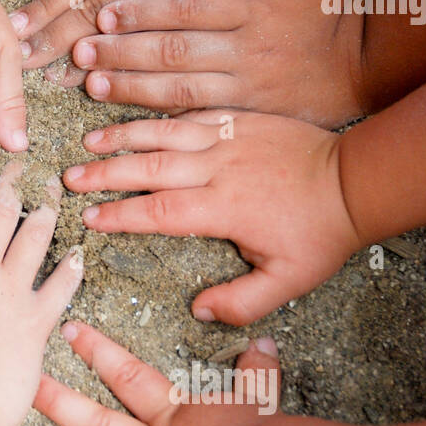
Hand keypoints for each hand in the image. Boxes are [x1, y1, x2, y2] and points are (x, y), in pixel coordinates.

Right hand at [11, 0, 277, 70]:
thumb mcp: (243, 11)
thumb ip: (205, 46)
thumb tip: (176, 96)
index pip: (122, 37)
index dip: (88, 60)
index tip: (58, 81)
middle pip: (90, 12)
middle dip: (52, 39)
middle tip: (21, 61)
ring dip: (45, 5)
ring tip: (17, 29)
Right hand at [65, 111, 361, 324]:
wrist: (354, 181)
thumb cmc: (320, 234)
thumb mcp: (289, 281)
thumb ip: (243, 300)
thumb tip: (198, 309)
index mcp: (223, 208)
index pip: (159, 211)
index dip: (120, 215)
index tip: (90, 219)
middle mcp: (217, 169)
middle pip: (149, 169)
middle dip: (105, 173)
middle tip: (71, 178)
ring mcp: (227, 139)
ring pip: (163, 135)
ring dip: (123, 138)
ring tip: (89, 143)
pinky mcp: (238, 120)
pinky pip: (189, 116)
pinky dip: (158, 119)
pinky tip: (135, 122)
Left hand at [67, 0, 366, 127]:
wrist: (366, 65)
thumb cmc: (326, 9)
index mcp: (255, 7)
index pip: (188, 6)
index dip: (142, 10)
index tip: (103, 12)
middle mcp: (248, 48)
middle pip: (174, 50)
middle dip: (123, 51)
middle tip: (80, 50)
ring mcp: (247, 86)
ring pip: (179, 88)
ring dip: (130, 87)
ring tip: (90, 83)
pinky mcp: (247, 116)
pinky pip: (198, 117)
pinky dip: (160, 118)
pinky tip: (126, 117)